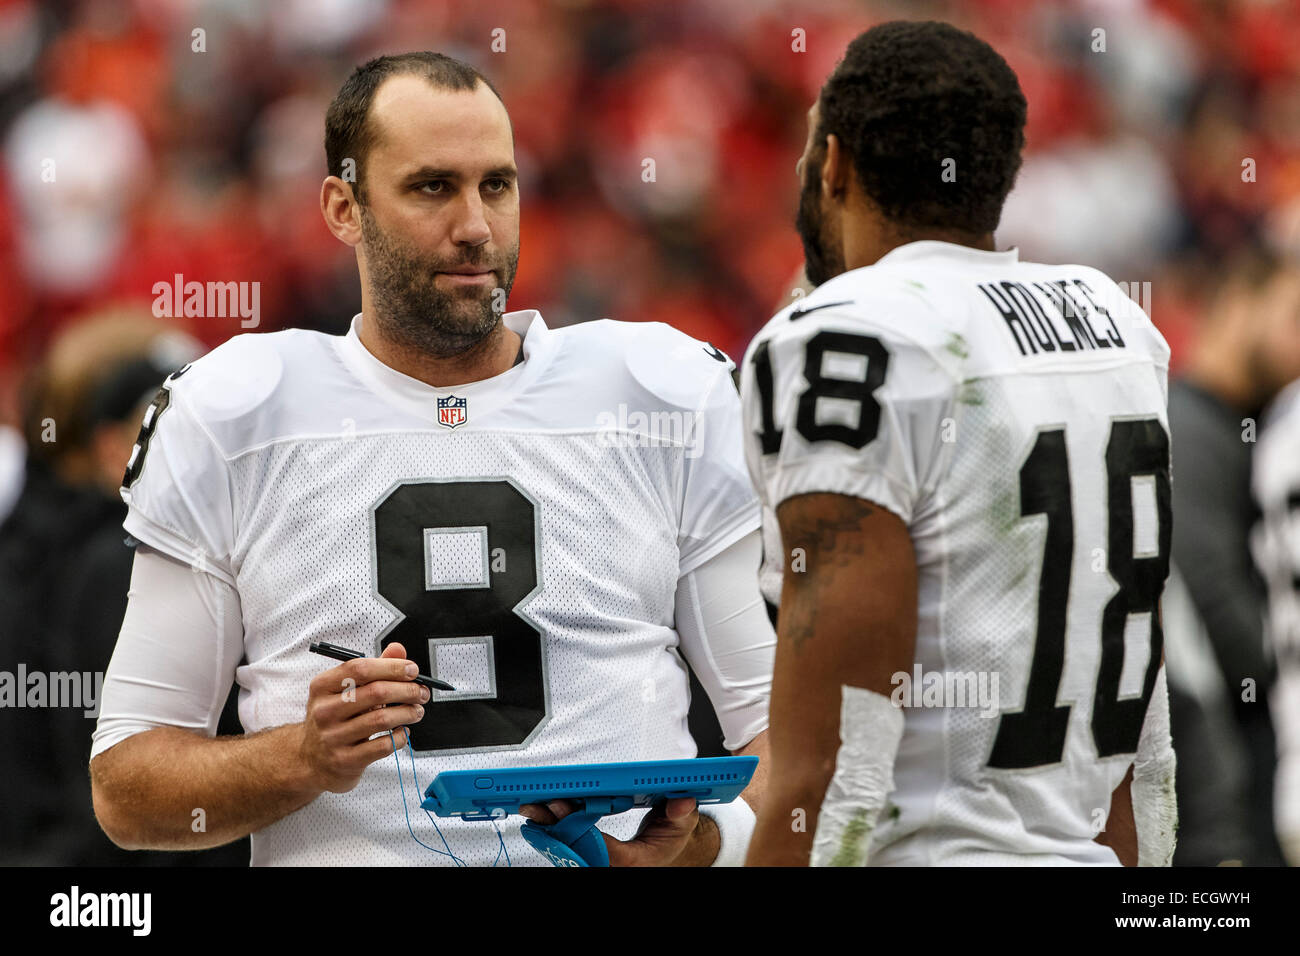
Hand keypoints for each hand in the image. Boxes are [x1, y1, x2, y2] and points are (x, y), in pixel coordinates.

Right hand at [299, 642, 428, 792]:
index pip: (360, 669)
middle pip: (376, 692)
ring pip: (382, 719)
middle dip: (407, 690)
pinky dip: (400, 736)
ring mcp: (333, 737)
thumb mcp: (343, 692)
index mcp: (322, 687)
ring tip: (416, 711)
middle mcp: (324, 711)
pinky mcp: (345, 760)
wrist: (311, 761)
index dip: (391, 667)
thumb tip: (398, 650)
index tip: (412, 670)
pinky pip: (383, 745)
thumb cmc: (333, 720)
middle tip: (421, 693)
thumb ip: (372, 670)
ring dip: (408, 713)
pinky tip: (403, 732)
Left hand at [518, 797, 718, 865]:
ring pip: (570, 850)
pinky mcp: (592, 857)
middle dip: (555, 828)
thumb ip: (682, 813)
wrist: (668, 849)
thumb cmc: (672, 836)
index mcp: (635, 862)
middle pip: (577, 851)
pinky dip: (556, 829)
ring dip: (550, 829)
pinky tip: (542, 815)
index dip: (579, 828)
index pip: (601, 849)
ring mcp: (601, 864)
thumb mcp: (682, 824)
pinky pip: (570, 847)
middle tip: (537, 807)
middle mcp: (614, 867)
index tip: (562, 806)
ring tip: (532, 808)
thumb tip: (681, 803)